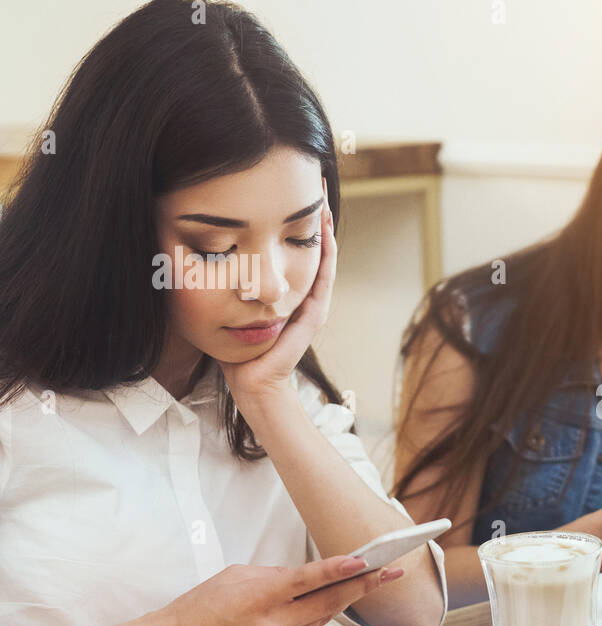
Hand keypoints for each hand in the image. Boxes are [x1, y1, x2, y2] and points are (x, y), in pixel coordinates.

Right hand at [154, 555, 403, 625]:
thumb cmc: (197, 609)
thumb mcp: (235, 577)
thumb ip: (274, 575)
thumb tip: (304, 577)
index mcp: (259, 596)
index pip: (308, 580)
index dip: (339, 570)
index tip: (365, 560)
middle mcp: (272, 623)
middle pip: (329, 603)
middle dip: (364, 586)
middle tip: (390, 572)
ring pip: (321, 618)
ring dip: (343, 600)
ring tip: (368, 582)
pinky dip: (312, 616)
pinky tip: (317, 605)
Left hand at [219, 183, 335, 407]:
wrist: (250, 381)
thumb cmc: (235, 347)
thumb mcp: (225, 302)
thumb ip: (220, 279)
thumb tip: (185, 243)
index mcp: (284, 288)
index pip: (292, 245)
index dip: (292, 216)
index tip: (286, 185)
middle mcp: (303, 291)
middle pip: (312, 244)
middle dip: (313, 213)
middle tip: (313, 178)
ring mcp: (312, 302)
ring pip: (323, 254)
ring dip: (324, 225)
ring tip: (322, 196)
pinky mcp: (314, 314)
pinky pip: (324, 275)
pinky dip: (325, 251)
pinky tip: (322, 228)